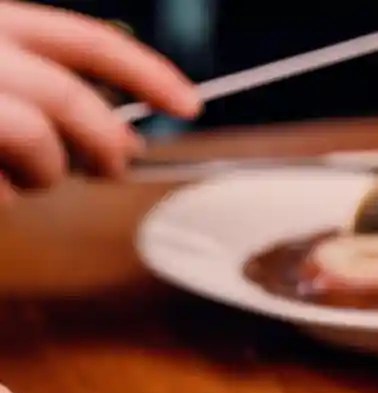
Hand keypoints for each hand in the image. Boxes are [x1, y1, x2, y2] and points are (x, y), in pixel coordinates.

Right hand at [0, 1, 199, 200]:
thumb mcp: (2, 70)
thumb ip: (48, 88)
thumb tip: (123, 140)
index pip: (91, 43)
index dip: (148, 75)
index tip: (189, 105)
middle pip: (70, 97)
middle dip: (105, 143)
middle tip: (113, 169)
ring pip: (36, 139)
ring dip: (44, 174)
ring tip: (20, 180)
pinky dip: (2, 195)